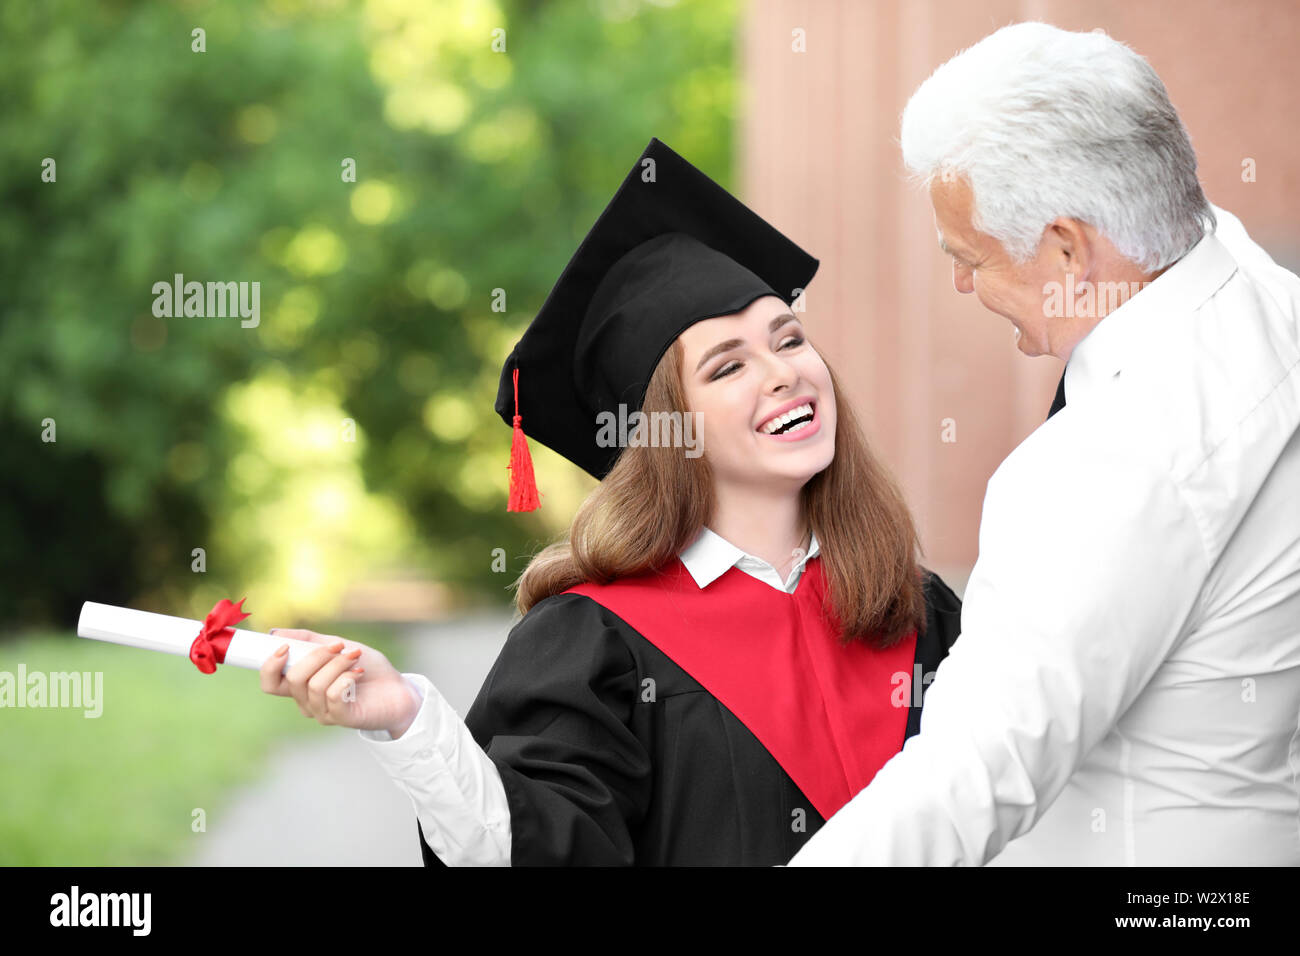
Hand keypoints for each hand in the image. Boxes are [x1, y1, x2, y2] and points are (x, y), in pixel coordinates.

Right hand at [258, 628, 421, 736]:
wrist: (399, 688)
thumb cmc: (367, 667)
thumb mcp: (338, 646)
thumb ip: (308, 640)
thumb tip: (275, 632)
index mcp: (302, 685)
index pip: (270, 683)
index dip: (269, 666)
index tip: (284, 646)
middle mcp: (307, 702)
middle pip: (292, 681)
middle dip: (316, 657)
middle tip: (339, 646)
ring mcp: (323, 712)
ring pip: (315, 685)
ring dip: (337, 664)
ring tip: (355, 657)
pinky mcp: (342, 718)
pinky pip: (333, 696)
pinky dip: (347, 678)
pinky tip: (359, 672)